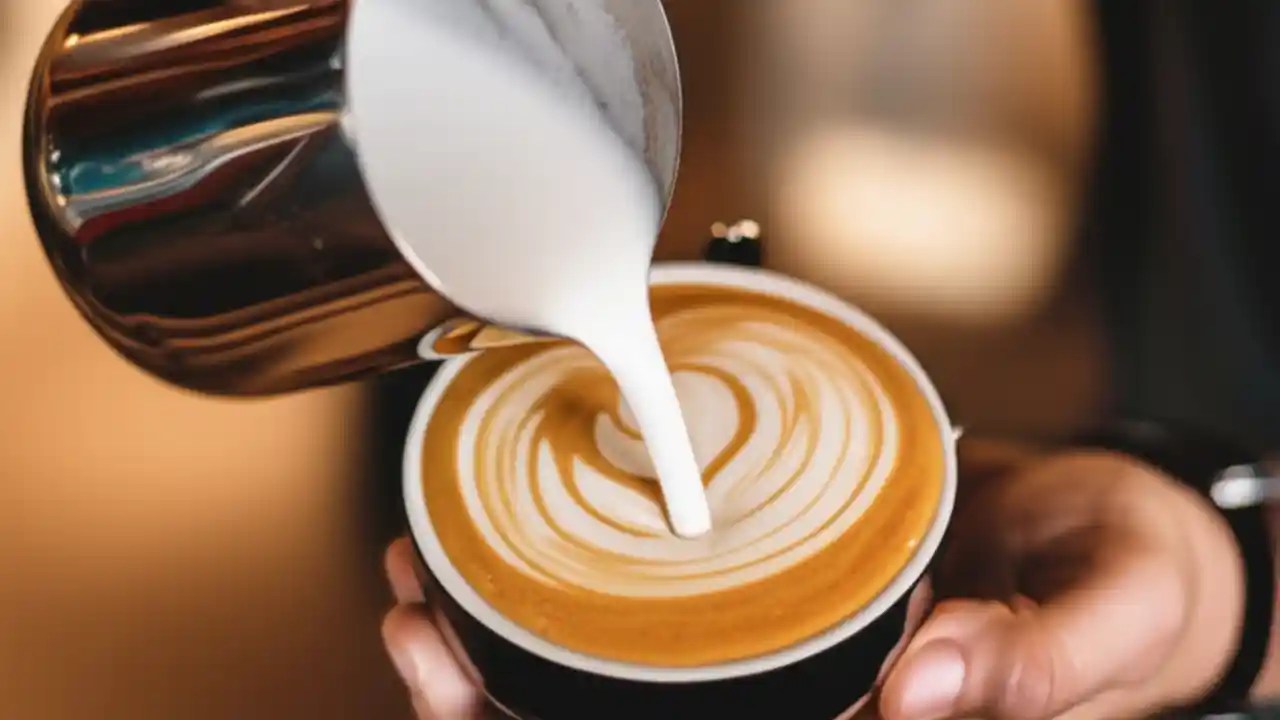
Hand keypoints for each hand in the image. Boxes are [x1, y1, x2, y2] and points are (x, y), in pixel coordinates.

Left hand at [380, 445, 1246, 719]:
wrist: (1126, 542)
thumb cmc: (1129, 590)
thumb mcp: (1111, 619)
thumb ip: (1036, 663)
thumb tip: (922, 692)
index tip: (447, 687)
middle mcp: (797, 698)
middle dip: (488, 691)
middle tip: (408, 619)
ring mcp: (775, 649)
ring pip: (612, 669)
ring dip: (505, 632)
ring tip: (427, 575)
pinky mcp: (778, 583)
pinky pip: (660, 594)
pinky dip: (577, 567)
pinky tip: (518, 525)